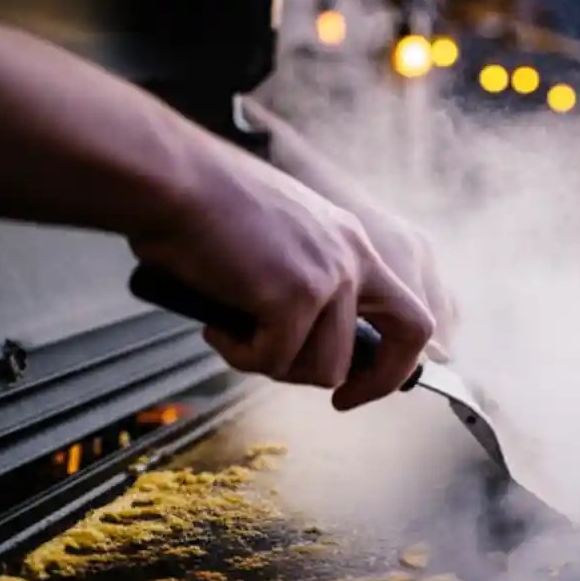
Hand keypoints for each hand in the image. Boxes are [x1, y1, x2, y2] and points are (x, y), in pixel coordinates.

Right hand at [128, 138, 434, 409]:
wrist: (171, 179)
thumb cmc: (204, 203)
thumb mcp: (280, 234)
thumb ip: (303, 276)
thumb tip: (299, 338)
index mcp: (351, 242)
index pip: (409, 311)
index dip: (396, 357)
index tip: (361, 380)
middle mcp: (351, 257)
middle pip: (406, 339)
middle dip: (374, 382)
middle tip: (339, 401)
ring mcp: (327, 277)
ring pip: (326, 368)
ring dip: (278, 366)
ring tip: (237, 337)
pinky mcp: (293, 296)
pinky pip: (274, 360)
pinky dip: (240, 356)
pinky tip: (216, 328)